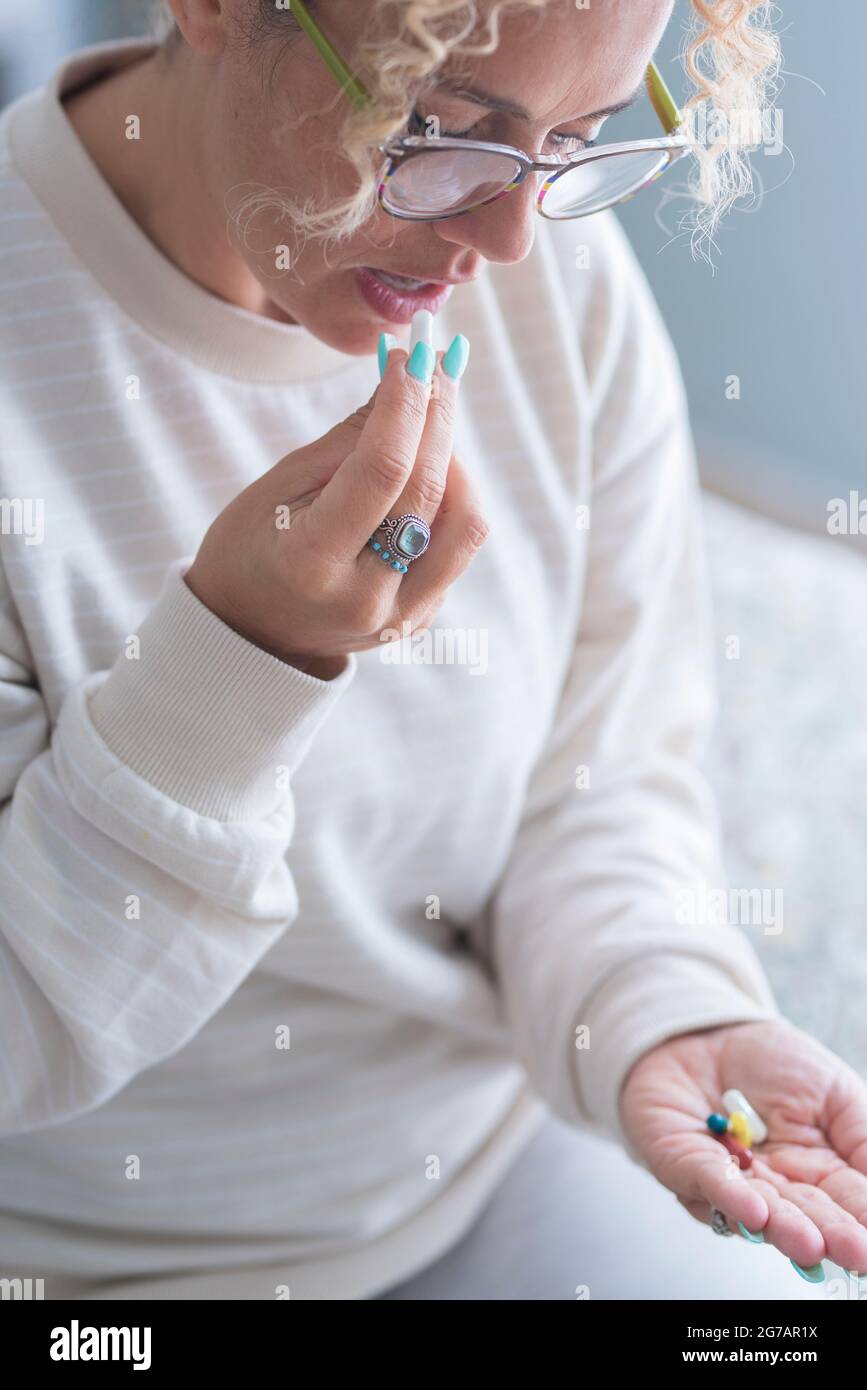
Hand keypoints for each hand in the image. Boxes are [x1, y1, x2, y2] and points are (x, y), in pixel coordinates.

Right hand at [184, 343, 487, 676]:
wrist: (251, 632)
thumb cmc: (253, 548)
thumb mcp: (278, 487)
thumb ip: (346, 440)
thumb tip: (403, 379)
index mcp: (312, 563)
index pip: (382, 471)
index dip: (406, 405)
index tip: (415, 355)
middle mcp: (364, 598)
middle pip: (428, 490)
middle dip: (437, 416)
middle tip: (437, 364)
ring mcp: (399, 616)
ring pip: (463, 522)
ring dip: (454, 462)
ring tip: (426, 428)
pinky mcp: (421, 619)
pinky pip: (455, 546)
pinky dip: (447, 500)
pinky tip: (420, 475)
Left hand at [620, 1018, 866, 1274]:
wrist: (709, 1030)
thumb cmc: (775, 1063)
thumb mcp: (834, 1092)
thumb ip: (862, 1139)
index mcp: (819, 1172)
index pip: (847, 1203)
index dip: (861, 1222)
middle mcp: (776, 1187)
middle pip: (806, 1217)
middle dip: (831, 1235)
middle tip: (856, 1253)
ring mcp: (730, 1181)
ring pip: (757, 1212)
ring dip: (783, 1228)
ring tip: (810, 1244)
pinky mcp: (683, 1164)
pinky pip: (706, 1182)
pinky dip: (729, 1196)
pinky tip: (754, 1211)